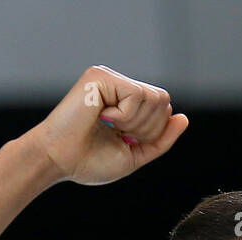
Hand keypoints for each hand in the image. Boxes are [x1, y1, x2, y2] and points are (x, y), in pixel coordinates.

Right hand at [32, 65, 187, 186]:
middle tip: (118, 134)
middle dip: (148, 128)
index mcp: (125, 102)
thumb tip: (183, 118)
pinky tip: (101, 117)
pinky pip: (137, 95)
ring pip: (155, 97)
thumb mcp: (135, 154)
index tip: (124, 140)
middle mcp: (118, 85)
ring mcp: (109, 78)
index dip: (153, 132)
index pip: (163, 107)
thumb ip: (161, 139)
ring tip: (110, 126)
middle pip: (163, 100)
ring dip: (136, 123)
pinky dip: (124, 116)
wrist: (58, 161)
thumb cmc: (88, 161)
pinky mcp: (100, 76)